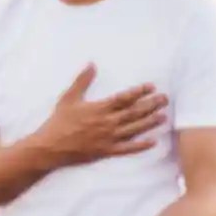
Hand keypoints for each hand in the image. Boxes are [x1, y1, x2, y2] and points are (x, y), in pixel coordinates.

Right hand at [33, 63, 167, 166]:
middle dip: (151, 105)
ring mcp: (109, 138)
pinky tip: (153, 142)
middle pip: (134, 112)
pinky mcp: (107, 151)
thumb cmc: (58, 122)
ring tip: (163, 116)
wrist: (51, 147)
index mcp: (100, 108)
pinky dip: (141, 145)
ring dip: (150, 122)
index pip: (125, 98)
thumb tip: (92, 64)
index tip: (151, 87)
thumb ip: (82, 81)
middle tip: (164, 99)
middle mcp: (107, 122)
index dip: (139, 91)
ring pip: (134, 128)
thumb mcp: (69, 98)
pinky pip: (128, 148)